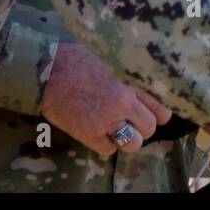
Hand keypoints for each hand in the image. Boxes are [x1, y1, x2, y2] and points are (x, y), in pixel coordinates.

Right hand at [39, 42, 171, 155]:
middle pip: (149, 127)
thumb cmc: (78, 59)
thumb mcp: (112, 59)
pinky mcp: (88, 134)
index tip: (157, 115)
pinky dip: (107, 146)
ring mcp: (106, 121)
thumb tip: (144, 79)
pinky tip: (102, 135)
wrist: (48, 70)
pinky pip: (109, 151)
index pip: (160, 106)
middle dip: (144, 127)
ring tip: (121, 132)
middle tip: (135, 123)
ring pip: (133, 143)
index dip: (160, 114)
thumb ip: (129, 73)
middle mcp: (123, 104)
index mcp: (131, 82)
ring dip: (129, 139)